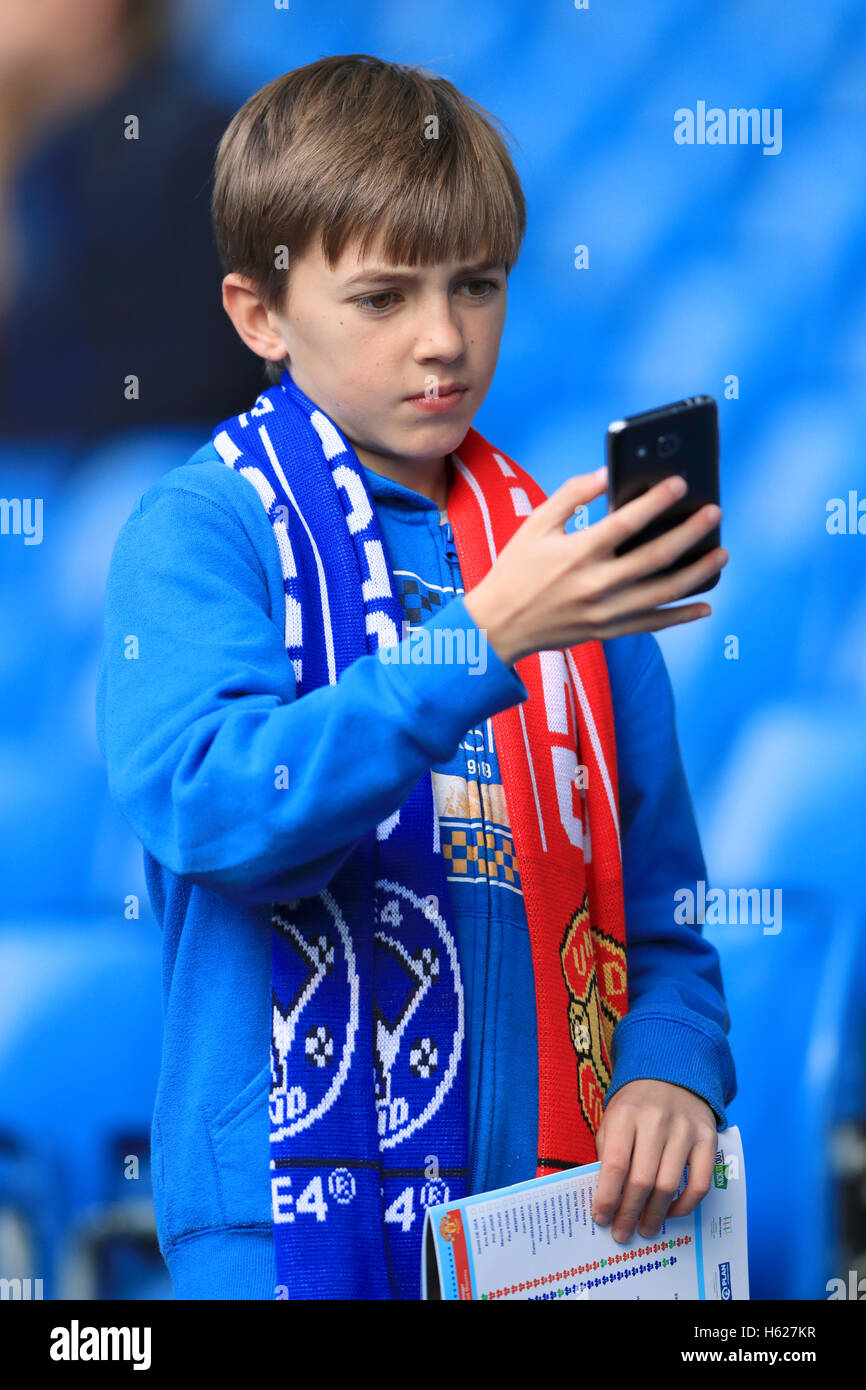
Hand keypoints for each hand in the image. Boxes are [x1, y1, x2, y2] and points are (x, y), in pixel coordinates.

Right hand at [463, 467, 726, 667]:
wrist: (497, 624)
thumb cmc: (516, 568)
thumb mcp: (536, 524)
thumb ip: (572, 495)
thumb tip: (609, 474)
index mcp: (576, 553)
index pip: (625, 523)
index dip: (656, 501)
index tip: (680, 483)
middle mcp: (594, 584)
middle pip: (655, 556)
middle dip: (689, 533)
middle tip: (714, 513)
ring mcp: (604, 612)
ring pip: (663, 593)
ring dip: (697, 573)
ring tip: (720, 554)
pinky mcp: (607, 631)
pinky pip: (653, 625)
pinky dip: (681, 616)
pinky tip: (705, 605)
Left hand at [589, 1079, 717, 1241]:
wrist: (672, 1072)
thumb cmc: (635, 1104)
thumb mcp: (613, 1118)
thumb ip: (608, 1152)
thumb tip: (605, 1196)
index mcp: (626, 1114)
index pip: (616, 1164)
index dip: (607, 1197)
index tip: (601, 1218)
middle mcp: (656, 1120)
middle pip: (642, 1179)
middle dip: (629, 1213)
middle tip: (622, 1233)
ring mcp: (685, 1129)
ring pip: (669, 1185)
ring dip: (655, 1214)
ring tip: (645, 1228)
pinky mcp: (708, 1138)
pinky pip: (700, 1183)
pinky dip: (685, 1205)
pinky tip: (671, 1212)